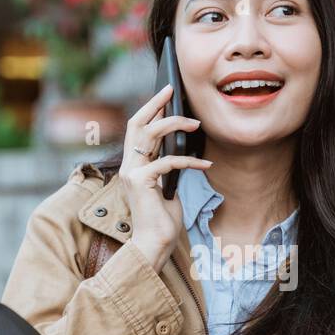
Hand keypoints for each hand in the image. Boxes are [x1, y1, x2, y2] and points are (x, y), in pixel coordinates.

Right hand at [119, 83, 210, 269]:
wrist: (155, 244)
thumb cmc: (163, 220)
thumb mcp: (168, 187)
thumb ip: (168, 167)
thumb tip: (182, 149)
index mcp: (133, 166)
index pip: (137, 129)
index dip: (150, 109)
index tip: (166, 95)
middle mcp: (128, 166)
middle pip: (137, 124)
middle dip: (155, 104)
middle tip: (172, 90)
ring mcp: (132, 173)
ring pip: (150, 135)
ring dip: (174, 125)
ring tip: (195, 124)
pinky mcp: (141, 181)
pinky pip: (167, 161)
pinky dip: (189, 160)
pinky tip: (205, 164)